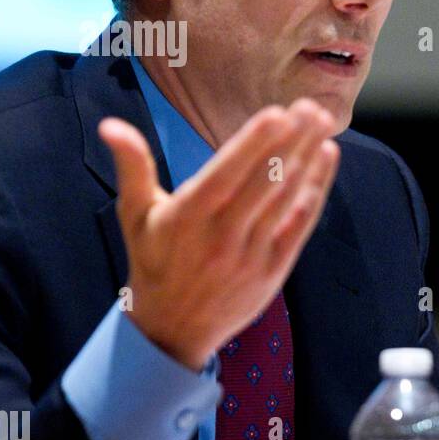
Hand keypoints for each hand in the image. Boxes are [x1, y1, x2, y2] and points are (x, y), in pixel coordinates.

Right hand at [98, 99, 339, 369]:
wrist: (172, 331)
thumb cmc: (153, 262)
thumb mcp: (135, 216)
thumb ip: (133, 167)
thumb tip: (111, 125)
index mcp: (187, 218)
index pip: (226, 175)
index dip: (254, 144)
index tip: (278, 113)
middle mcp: (222, 236)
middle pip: (265, 182)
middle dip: (291, 142)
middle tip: (311, 108)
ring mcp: (252, 254)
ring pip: (286, 199)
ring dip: (308, 158)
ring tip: (321, 122)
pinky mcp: (275, 268)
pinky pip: (300, 223)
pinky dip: (316, 189)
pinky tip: (327, 157)